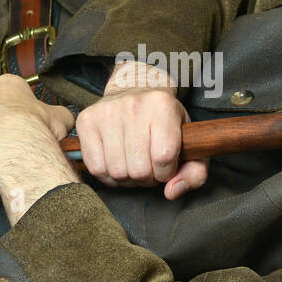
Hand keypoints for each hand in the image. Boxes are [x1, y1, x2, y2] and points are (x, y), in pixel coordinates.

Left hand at [0, 74, 74, 172]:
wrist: (14, 144)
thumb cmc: (36, 128)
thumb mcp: (61, 118)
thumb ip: (60, 115)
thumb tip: (63, 121)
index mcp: (9, 85)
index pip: (12, 94)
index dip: (21, 111)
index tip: (27, 125)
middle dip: (0, 123)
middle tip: (13, 140)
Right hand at [74, 59, 209, 199]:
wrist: (135, 89)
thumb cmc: (164, 120)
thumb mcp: (190, 141)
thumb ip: (194, 172)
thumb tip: (171, 192)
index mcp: (163, 106)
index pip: (164, 157)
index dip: (166, 172)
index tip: (166, 166)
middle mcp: (133, 105)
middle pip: (139, 169)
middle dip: (147, 177)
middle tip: (149, 166)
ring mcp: (107, 112)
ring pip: (117, 172)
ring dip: (128, 179)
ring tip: (134, 165)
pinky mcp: (87, 121)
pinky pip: (95, 167)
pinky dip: (108, 176)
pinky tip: (117, 164)